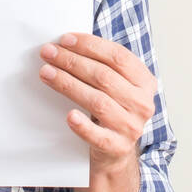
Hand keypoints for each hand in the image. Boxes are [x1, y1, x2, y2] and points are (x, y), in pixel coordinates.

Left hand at [38, 33, 157, 171]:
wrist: (116, 151)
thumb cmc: (112, 111)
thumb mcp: (118, 86)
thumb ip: (103, 66)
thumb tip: (68, 44)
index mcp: (145, 82)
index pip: (118, 57)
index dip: (90, 45)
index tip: (65, 40)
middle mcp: (142, 103)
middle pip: (104, 76)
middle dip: (72, 61)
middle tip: (49, 53)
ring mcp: (130, 126)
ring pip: (98, 101)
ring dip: (68, 84)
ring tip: (46, 73)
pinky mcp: (116, 146)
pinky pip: (97, 135)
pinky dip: (83, 125)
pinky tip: (69, 116)